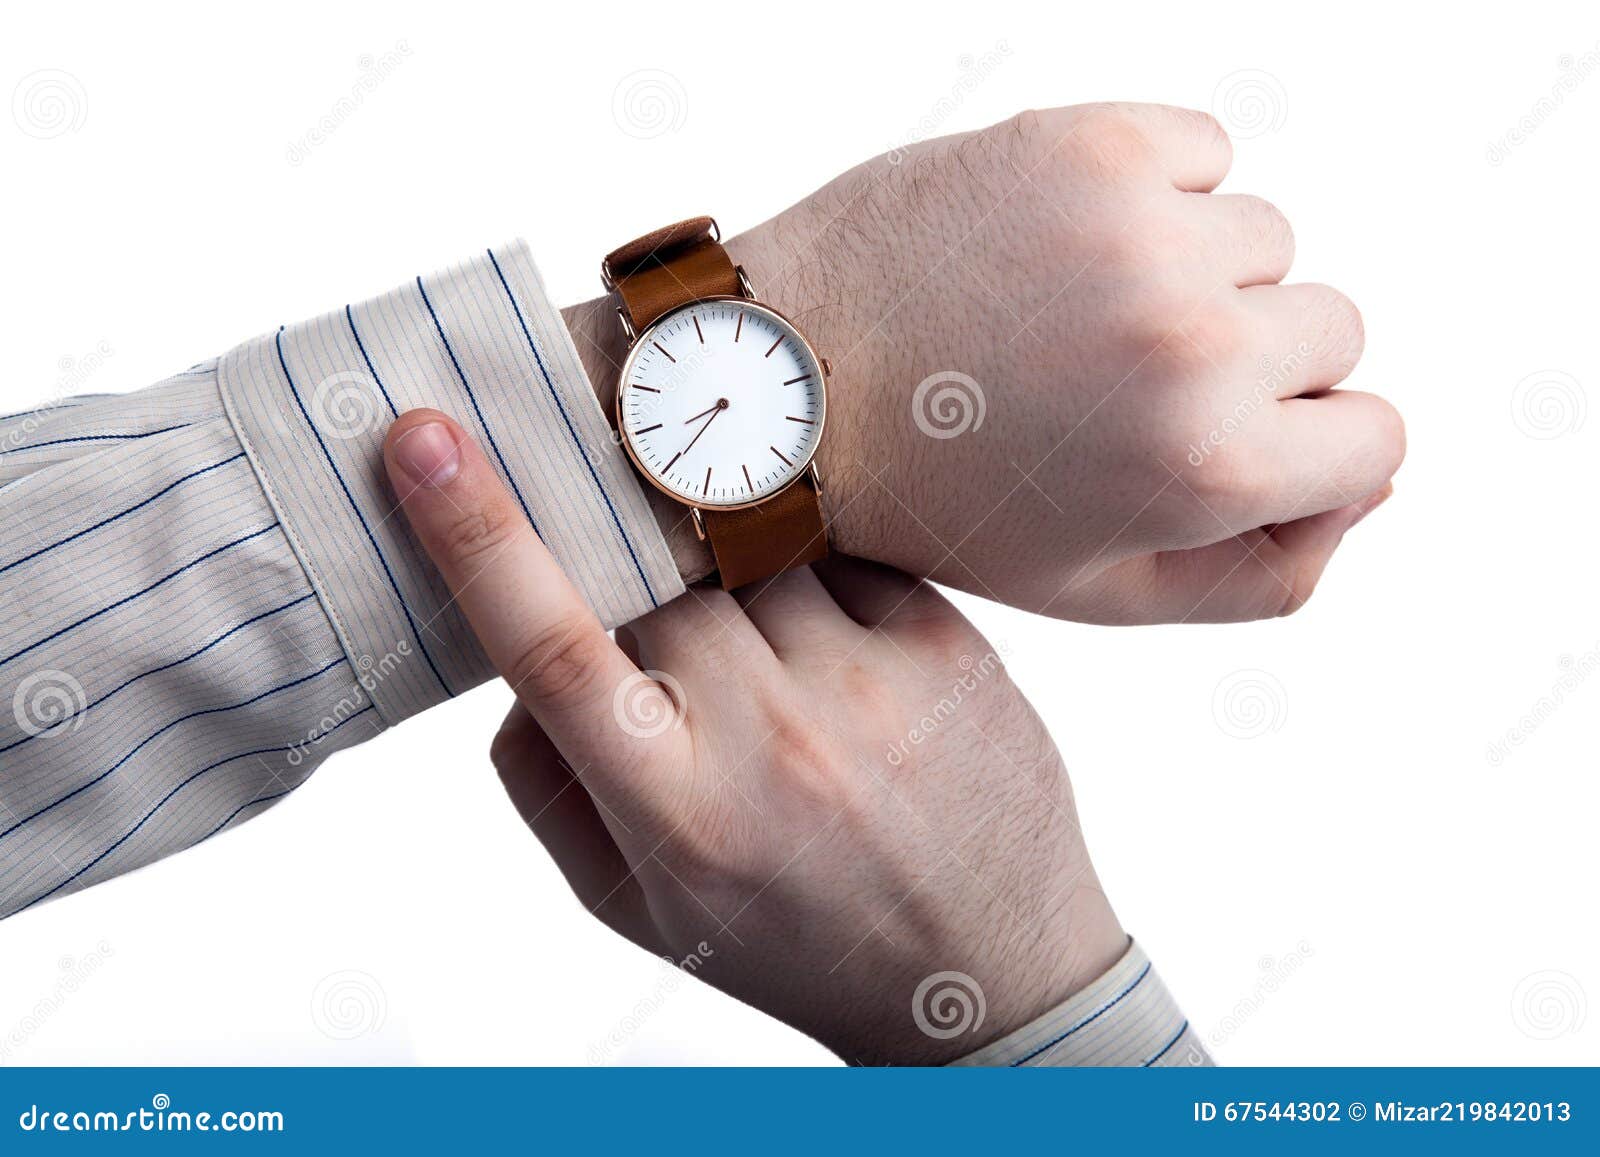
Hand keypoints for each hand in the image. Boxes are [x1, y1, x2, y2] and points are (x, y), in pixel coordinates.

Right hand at [384, 411, 1125, 1064]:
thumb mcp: (637, 902)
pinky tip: (845, 659)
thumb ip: (545, 780)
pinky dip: (820, 581)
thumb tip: (514, 643)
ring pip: (750, 547)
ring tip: (780, 666)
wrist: (985, 972)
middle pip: (656, 575)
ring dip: (734, 577)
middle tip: (663, 601)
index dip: (477, 534)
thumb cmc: (793, 937)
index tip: (425, 438)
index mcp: (677, 812)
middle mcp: (775, 739)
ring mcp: (870, 684)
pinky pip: (844, 553)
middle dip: (638, 570)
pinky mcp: (948, 643)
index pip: (553, 647)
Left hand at [565, 102, 1401, 622]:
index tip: (1216, 438)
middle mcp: (1196, 343)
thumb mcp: (1101, 588)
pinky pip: (1205, 152)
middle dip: (1250, 361)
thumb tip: (1376, 485)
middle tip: (1119, 381)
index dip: (1302, 448)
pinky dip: (1154, 190)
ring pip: (1267, 239)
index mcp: (1209, 469)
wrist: (788, 386)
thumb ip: (1264, 571)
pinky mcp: (1092, 143)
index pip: (1377, 440)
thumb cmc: (945, 501)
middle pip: (1333, 331)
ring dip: (1196, 272)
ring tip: (1073, 313)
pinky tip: (1060, 243)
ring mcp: (1145, 231)